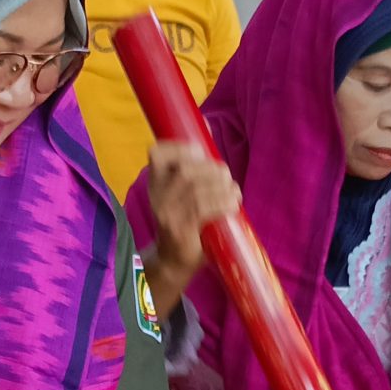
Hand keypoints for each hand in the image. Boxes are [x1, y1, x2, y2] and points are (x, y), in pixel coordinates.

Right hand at [140, 142, 241, 291]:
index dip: (181, 147)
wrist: (174, 263)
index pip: (157, 154)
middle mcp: (157, 197)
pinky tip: (232, 204)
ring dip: (222, 187)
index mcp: (156, 183)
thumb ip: (195, 165)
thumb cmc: (186, 224)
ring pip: (197, 189)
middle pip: (187, 171)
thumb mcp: (184, 194)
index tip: (200, 153)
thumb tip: (207, 126)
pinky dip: (223, 202)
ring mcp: (167, 214)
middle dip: (213, 169)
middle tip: (227, 178)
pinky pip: (203, 208)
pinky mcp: (180, 230)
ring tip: (234, 192)